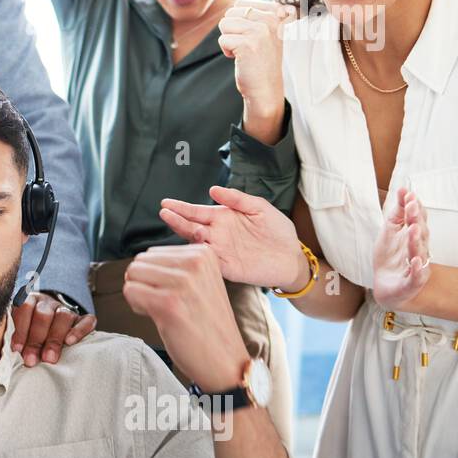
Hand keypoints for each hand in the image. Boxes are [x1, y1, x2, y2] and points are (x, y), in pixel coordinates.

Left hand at [10, 292, 96, 364]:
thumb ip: (16, 335)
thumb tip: (13, 352)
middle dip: (36, 339)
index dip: (21, 329)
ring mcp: (67, 309)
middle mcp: (48, 303)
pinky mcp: (84, 318)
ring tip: (49, 358)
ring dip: (54, 338)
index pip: (24, 308)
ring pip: (63, 316)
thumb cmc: (31, 331)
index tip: (17, 349)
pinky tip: (70, 342)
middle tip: (31, 360)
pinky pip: (86, 320)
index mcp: (30, 301)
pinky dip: (79, 330)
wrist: (53, 324)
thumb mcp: (20, 328)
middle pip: (43, 315)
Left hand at [122, 244, 248, 391]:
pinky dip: (137, 306)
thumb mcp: (201, 282)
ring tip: (164, 311)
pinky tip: (159, 318)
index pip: (152, 253)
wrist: (225, 360)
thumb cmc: (207, 324)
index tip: (176, 295)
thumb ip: (176, 266)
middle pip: (139, 262)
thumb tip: (136, 263)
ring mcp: (182, 283)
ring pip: (132, 274)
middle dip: (145, 284)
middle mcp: (194, 263)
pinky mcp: (168, 304)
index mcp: (203, 254)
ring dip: (140, 295)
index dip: (155, 278)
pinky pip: (130, 291)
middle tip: (168, 305)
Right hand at [160, 185, 308, 290]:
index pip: (197, 212)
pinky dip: (200, 255)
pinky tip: (194, 246)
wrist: (292, 257)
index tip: (166, 203)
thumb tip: (213, 189)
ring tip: (180, 225)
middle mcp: (217, 235)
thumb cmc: (277, 231)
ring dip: (187, 235)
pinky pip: (209, 261)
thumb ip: (237, 198)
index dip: (181, 208)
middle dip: (177, 220)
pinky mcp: (227, 267)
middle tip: (164, 212)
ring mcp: (220, 251)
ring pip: (197, 244)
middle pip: (191, 227)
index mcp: (222, 218)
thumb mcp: (260, 207)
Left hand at [218, 0, 294, 138]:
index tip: (253, 37)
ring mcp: (261, 31)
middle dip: (232, 31)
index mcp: (277, 13)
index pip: (241, 3)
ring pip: (224, 24)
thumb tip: (234, 3)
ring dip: (229, 40)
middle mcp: (272, 19)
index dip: (238, 21)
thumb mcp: (265, 32)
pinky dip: (227, 51)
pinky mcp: (248, 44)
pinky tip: (241, 59)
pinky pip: (222, 39)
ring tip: (244, 51)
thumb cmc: (261, 59)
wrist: (266, 87)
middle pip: (230, 13)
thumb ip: (255, 14)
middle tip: (247, 46)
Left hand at [373, 187, 431, 309]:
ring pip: (419, 252)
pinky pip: (417, 275)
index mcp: (414, 236)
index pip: (418, 219)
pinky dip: (417, 269)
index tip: (409, 195)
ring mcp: (417, 266)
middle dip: (415, 220)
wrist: (386, 284)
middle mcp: (419, 249)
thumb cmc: (390, 255)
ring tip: (412, 229)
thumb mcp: (390, 230)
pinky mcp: (412, 282)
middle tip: (411, 207)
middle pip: (420, 233)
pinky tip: (415, 261)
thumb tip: (404, 189)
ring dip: (416, 240)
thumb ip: (398, 211)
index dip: (415, 208)